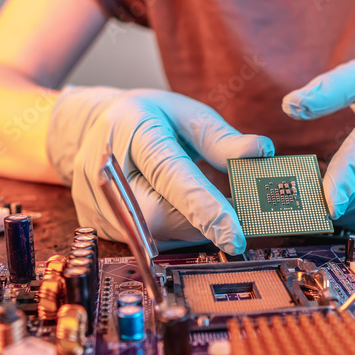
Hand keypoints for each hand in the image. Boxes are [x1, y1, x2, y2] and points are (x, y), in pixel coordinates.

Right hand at [49, 88, 273, 253]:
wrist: (92, 128)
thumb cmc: (146, 118)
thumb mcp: (186, 114)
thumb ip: (221, 138)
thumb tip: (261, 152)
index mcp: (133, 132)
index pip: (173, 177)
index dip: (206, 208)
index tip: (235, 235)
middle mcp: (109, 170)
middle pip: (162, 215)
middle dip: (205, 222)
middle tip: (236, 218)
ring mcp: (100, 201)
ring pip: (156, 235)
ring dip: (192, 228)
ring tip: (208, 210)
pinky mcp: (102, 224)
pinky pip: (147, 240)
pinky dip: (173, 232)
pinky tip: (182, 215)